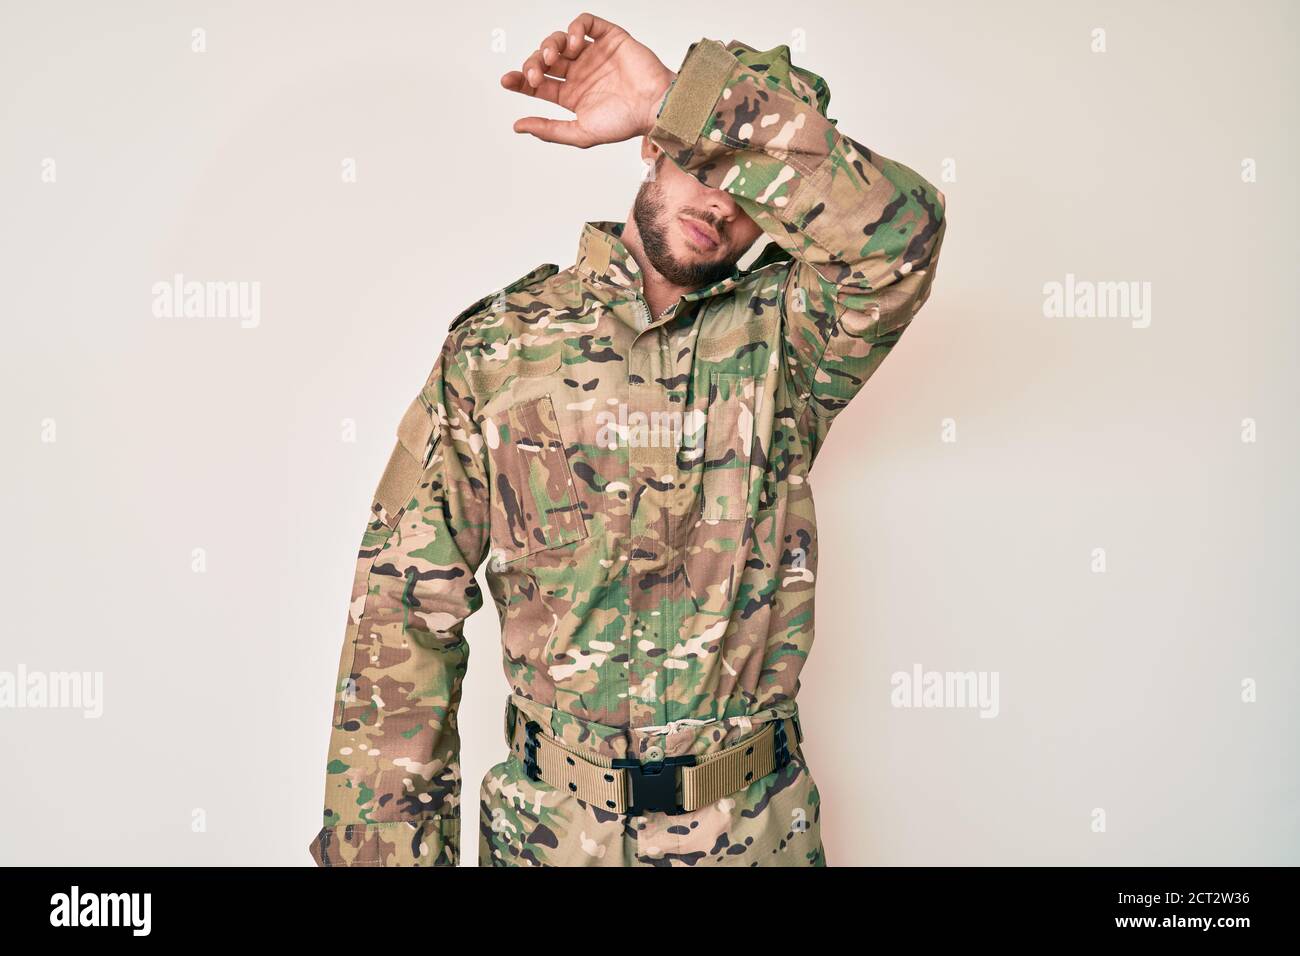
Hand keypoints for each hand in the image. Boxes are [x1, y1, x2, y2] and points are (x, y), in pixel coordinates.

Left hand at [500, 12, 675, 147]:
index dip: (520, 80)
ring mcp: (594, 54)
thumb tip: (518, 126)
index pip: (538, 83)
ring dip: (550, 44)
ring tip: (553, 56)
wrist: (654, 106)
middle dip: (534, 63)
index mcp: (571, 95)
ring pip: (561, 39)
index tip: (507, 80)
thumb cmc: (624, 123)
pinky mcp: (610, 38)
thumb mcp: (580, 133)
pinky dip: (576, 28)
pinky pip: (586, 23)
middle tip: (535, 73)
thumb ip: (549, 130)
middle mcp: (580, 73)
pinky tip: (576, 43)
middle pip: (545, 59)